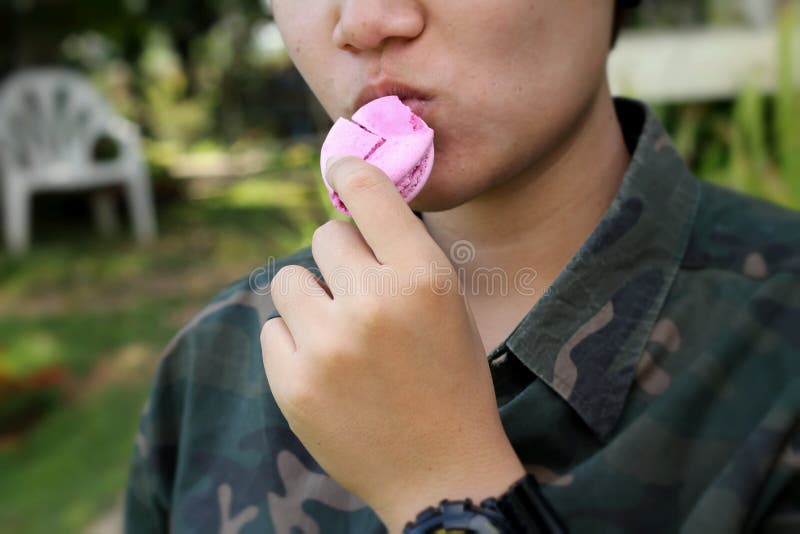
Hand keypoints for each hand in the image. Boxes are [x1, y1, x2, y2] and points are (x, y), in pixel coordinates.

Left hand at [261, 157, 524, 531]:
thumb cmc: (451, 381)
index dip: (350, 174)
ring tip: (341, 336)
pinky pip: (273, 329)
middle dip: (341, 259)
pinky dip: (295, 343)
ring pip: (290, 280)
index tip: (340, 169)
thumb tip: (347, 205)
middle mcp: (373, 304)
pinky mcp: (292, 384)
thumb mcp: (448, 306)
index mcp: (423, 278)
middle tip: (360, 295)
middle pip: (325, 236)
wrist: (440, 473)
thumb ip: (402, 255)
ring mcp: (327, 346)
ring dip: (312, 299)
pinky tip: (327, 370)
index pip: (368, 193)